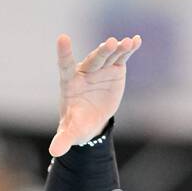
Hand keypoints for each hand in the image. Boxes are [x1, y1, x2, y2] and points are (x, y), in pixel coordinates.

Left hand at [49, 33, 141, 156]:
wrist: (92, 120)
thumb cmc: (77, 123)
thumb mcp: (71, 132)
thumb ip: (63, 139)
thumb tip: (54, 152)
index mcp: (70, 82)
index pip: (65, 65)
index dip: (64, 53)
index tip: (63, 39)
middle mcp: (85, 71)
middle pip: (93, 60)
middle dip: (102, 52)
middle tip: (110, 43)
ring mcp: (101, 68)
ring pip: (108, 56)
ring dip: (118, 48)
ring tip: (128, 42)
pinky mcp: (115, 69)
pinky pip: (122, 57)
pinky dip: (129, 49)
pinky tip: (137, 40)